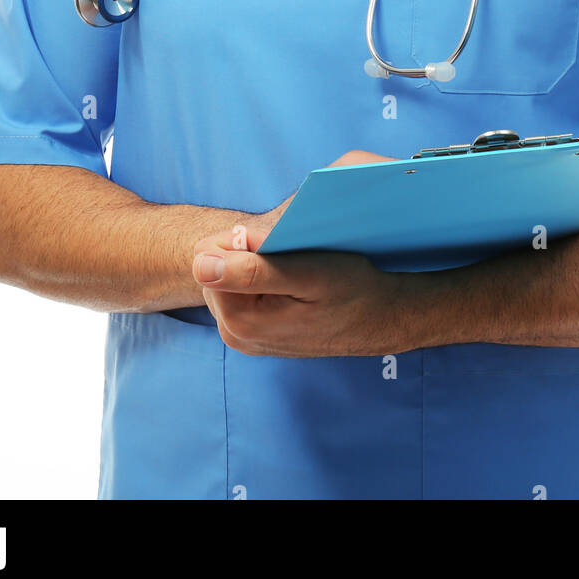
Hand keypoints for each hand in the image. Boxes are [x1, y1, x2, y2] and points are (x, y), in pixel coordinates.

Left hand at [191, 148, 405, 356]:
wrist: (380, 319)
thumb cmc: (351, 290)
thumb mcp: (307, 273)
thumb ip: (252, 269)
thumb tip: (198, 263)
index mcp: (240, 321)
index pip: (207, 260)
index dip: (238, 241)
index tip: (276, 243)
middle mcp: (234, 335)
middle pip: (215, 270)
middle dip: (244, 254)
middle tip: (289, 256)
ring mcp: (243, 337)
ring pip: (228, 279)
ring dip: (254, 265)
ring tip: (294, 269)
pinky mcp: (254, 333)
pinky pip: (242, 292)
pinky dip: (262, 279)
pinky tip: (293, 281)